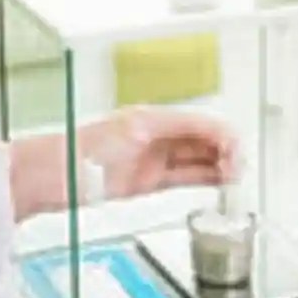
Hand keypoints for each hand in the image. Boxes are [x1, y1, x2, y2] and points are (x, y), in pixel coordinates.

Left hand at [77, 106, 237, 198]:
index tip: (236, 154)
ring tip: (236, 178)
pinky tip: (221, 181)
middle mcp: (158, 135)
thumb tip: (208, 131)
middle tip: (239, 169)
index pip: (202, 122)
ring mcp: (155, 157)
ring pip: (200, 158)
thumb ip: (174, 129)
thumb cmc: (86, 147)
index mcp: (155, 117)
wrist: (58, 174)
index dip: (224, 137)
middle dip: (227, 151)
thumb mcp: (135, 130)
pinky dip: (207, 178)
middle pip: (205, 139)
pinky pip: (188, 175)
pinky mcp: (150, 180)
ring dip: (221, 165)